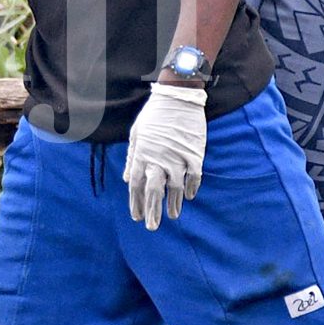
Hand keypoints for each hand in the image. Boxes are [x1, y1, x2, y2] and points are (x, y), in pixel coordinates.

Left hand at [124, 82, 208, 228]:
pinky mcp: (195, 155)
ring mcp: (178, 158)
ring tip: (173, 216)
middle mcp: (159, 160)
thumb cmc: (154, 115)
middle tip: (152, 227)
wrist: (178, 97)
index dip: (136, 203)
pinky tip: (189, 197)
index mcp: (142, 155)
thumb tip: (129, 180)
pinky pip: (194, 178)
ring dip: (173, 204)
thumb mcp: (136, 134)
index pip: (137, 186)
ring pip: (176, 189)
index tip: (136, 217)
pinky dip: (192, 189)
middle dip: (152, 212)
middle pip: (155, 192)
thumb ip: (133, 159)